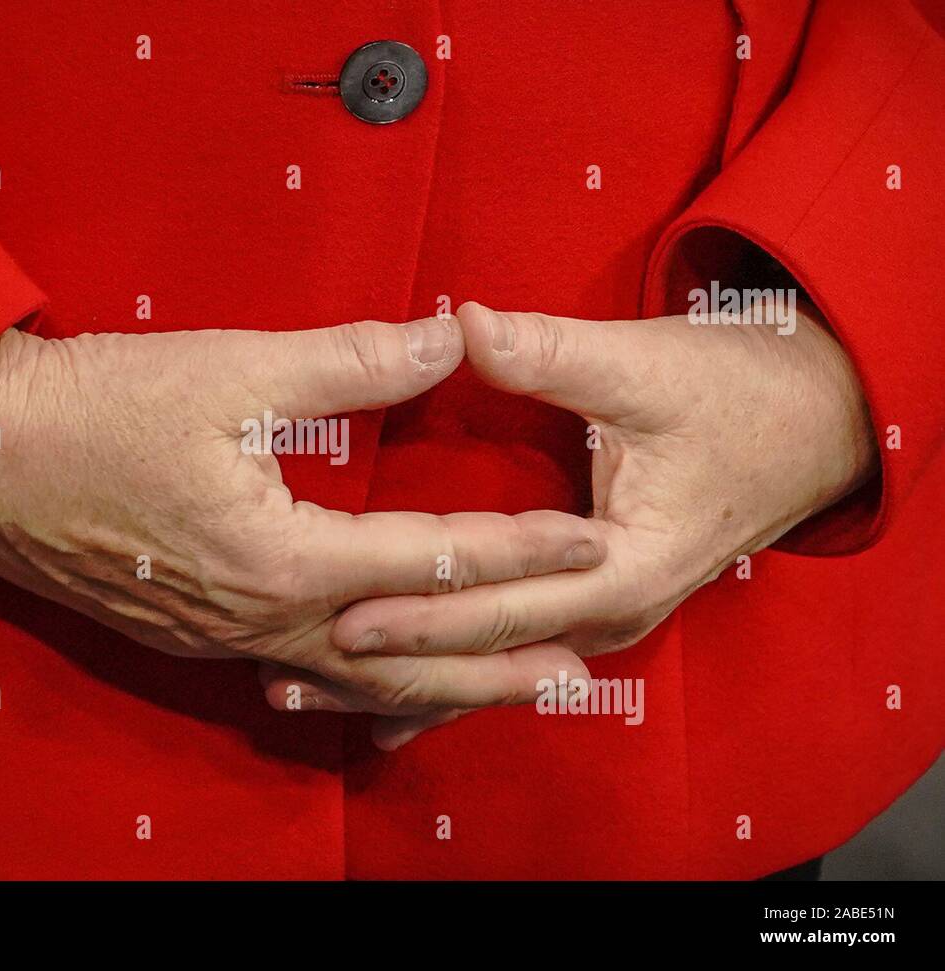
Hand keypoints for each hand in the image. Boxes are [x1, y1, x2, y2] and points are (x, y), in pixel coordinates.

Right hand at [0, 318, 606, 709]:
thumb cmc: (95, 409)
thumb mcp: (229, 368)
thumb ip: (350, 362)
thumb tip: (448, 338)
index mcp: (281, 559)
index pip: (430, 558)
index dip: (518, 548)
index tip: (587, 543)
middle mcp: (260, 621)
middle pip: (406, 655)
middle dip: (497, 663)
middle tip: (577, 672)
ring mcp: (223, 641)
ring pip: (353, 681)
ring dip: (435, 686)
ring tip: (502, 693)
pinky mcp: (194, 636)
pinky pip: (299, 678)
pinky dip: (358, 688)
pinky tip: (379, 691)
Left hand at [270, 297, 876, 747]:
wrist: (814, 424)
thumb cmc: (734, 393)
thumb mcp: (644, 366)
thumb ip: (549, 354)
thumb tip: (461, 323)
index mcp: (627, 568)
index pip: (505, 605)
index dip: (422, 611)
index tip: (343, 615)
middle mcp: (614, 615)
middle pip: (487, 651)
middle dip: (395, 663)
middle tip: (293, 671)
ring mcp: (606, 620)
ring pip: (493, 667)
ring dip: (408, 682)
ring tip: (312, 695)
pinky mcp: (593, 608)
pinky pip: (511, 655)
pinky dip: (447, 676)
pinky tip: (386, 707)